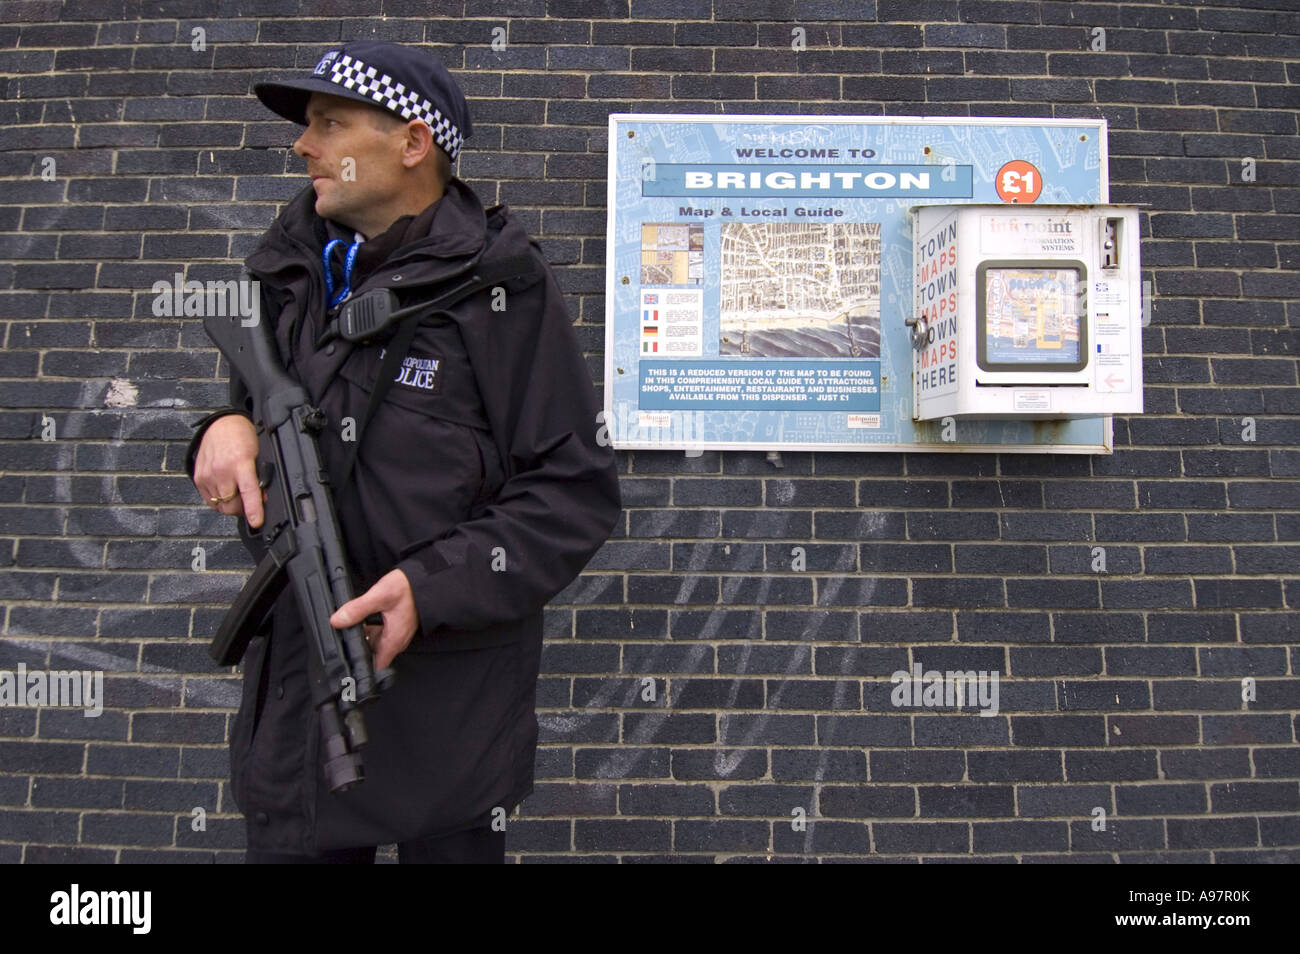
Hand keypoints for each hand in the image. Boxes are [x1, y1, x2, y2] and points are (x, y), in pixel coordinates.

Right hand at [194, 414, 265, 528]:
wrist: (220, 424)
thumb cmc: (242, 436)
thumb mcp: (258, 453)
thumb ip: (260, 476)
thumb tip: (264, 498)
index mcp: (240, 463)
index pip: (248, 492)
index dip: (253, 509)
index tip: (256, 521)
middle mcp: (221, 471)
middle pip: (231, 506)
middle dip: (243, 509)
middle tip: (250, 503)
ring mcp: (207, 476)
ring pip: (220, 506)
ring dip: (231, 505)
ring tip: (238, 494)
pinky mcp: (198, 478)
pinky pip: (209, 501)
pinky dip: (219, 501)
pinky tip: (226, 490)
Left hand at [330, 568, 418, 669]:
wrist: (426, 580)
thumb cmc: (409, 589)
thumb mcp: (379, 596)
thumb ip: (357, 609)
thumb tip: (337, 621)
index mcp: (392, 641)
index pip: (376, 667)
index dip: (361, 667)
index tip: (348, 661)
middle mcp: (396, 641)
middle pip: (372, 655)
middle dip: (357, 647)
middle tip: (345, 634)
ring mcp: (397, 634)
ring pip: (374, 643)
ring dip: (363, 636)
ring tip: (353, 623)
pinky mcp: (396, 626)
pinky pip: (380, 633)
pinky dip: (369, 628)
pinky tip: (363, 617)